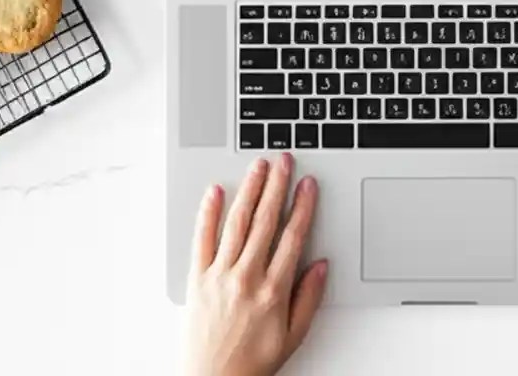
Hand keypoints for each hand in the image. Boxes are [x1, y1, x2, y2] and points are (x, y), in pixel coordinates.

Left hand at [183, 155, 327, 375]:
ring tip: (257, 166)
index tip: (308, 185)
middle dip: (277, 186)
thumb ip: (309, 298)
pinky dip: (207, 213)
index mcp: (274, 290)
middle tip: (284, 161)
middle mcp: (246, 277)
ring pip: (237, 223)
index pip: (293, 236)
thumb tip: (320, 265)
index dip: (302, 206)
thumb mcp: (294, 335)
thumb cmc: (253, 362)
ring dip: (249, 190)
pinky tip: (215, 192)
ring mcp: (219, 276)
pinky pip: (202, 239)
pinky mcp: (197, 279)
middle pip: (266, 221)